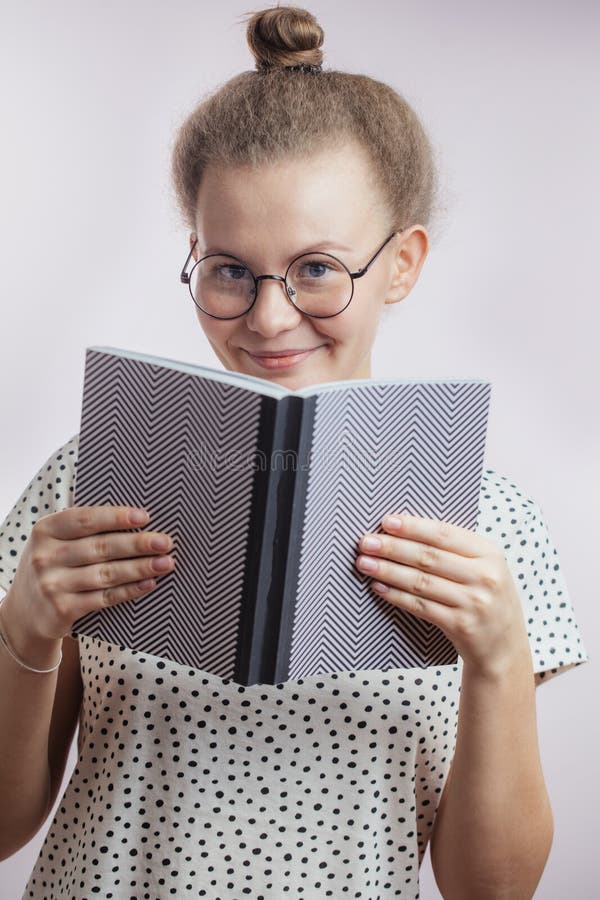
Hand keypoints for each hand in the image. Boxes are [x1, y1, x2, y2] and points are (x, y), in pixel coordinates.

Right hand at [1, 506, 175, 643]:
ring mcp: (52, 584)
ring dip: (140, 568)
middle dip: (138, 544)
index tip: (145, 517)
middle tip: (165, 542)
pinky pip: (104, 598)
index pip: (86, 519)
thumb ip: (86, 530)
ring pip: (106, 574)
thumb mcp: (55, 542)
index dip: (117, 517)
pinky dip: (129, 590)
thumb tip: (139, 520)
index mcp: (45, 530)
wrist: (24, 612)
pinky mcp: (62, 609)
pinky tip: (148, 583)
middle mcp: (46, 556)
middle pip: (101, 547)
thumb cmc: (52, 566)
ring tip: (165, 563)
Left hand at [355, 513, 531, 675]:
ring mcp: (473, 603)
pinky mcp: (460, 626)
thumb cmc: (486, 598)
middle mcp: (484, 576)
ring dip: (388, 570)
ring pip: (421, 581)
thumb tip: (405, 530)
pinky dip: (396, 595)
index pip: (445, 534)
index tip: (387, 521)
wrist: (505, 647)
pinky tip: (378, 587)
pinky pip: (420, 606)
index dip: (413, 527)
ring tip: (364, 563)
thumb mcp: (484, 568)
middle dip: (393, 547)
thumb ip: (455, 550)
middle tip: (366, 542)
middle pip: (429, 557)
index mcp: (489, 554)